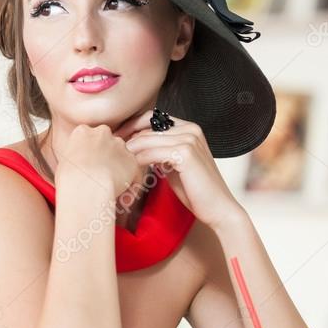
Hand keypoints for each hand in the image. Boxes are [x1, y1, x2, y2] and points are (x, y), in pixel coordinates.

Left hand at [112, 109, 243, 229]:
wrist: (218, 209)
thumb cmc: (195, 190)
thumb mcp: (174, 165)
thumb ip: (158, 152)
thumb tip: (133, 145)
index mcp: (189, 128)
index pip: (151, 118)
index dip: (130, 127)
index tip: (115, 141)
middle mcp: (190, 129)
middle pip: (146, 128)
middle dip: (126, 139)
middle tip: (110, 153)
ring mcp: (189, 139)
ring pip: (146, 141)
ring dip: (130, 153)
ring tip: (118, 164)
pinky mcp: (185, 153)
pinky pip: (151, 154)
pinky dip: (138, 162)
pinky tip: (132, 172)